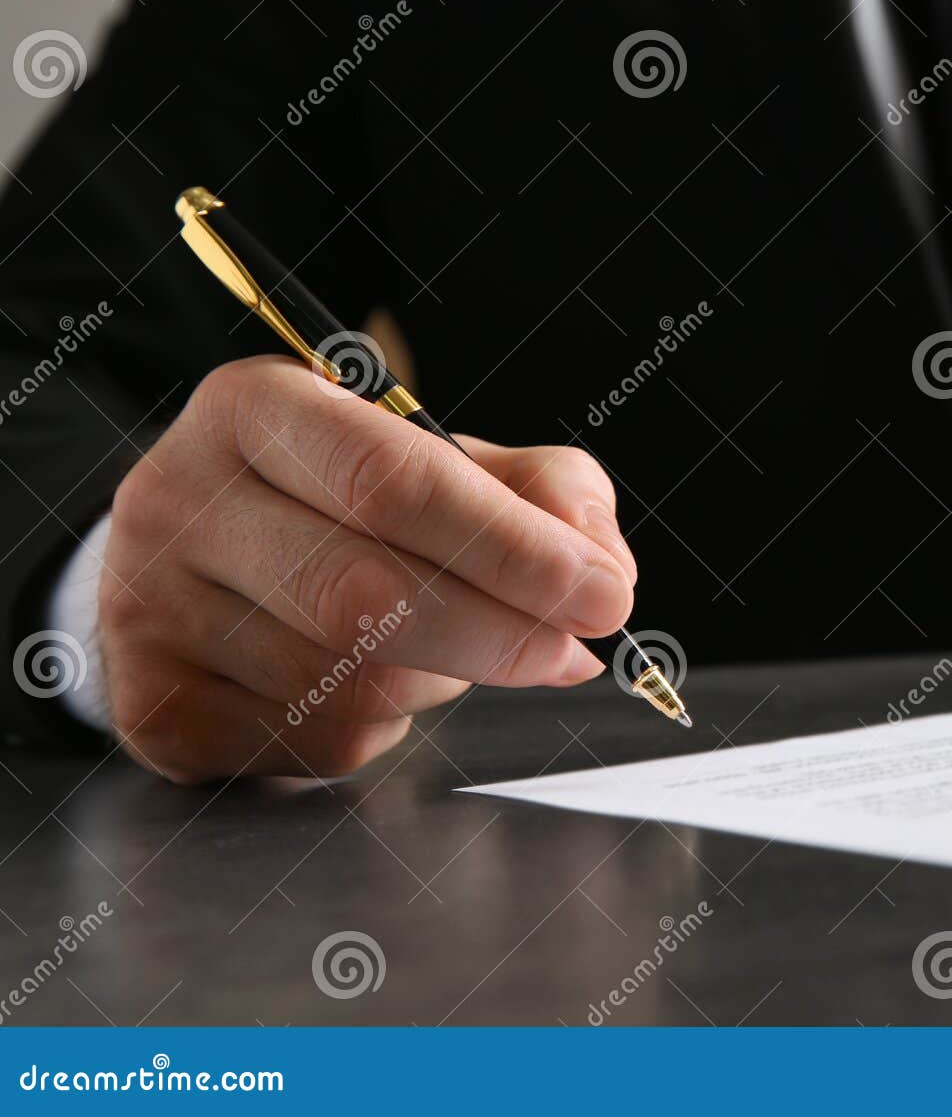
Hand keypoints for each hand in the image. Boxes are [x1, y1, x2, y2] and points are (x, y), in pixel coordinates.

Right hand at [98, 356, 635, 782]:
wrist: (208, 561)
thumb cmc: (348, 504)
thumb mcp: (449, 461)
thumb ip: (545, 492)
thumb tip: (598, 566)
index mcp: (256, 408)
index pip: (389, 482)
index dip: (510, 546)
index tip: (600, 592)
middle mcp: (180, 501)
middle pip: (363, 595)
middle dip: (500, 634)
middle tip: (574, 649)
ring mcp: (150, 610)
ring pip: (348, 683)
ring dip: (441, 679)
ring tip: (451, 644)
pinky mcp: (156, 707)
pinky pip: (316, 744)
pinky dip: (385, 728)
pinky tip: (380, 683)